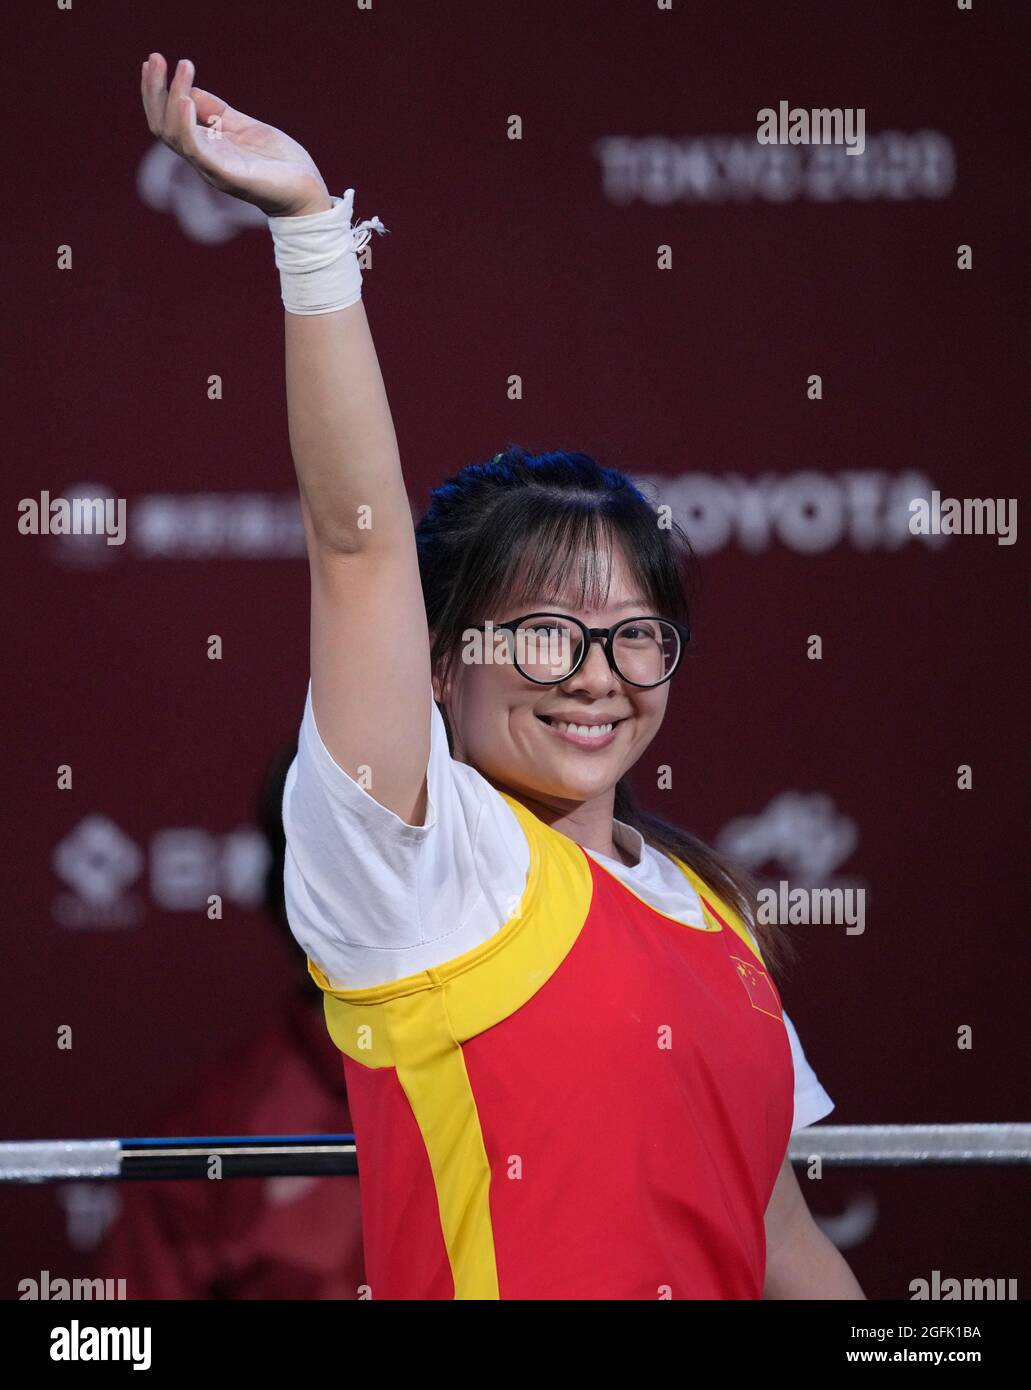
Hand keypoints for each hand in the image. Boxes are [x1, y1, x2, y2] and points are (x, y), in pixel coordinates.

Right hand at [141, 54, 332, 216]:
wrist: (306, 190)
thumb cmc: (279, 162)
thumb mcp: (245, 127)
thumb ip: (218, 112)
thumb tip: (192, 91)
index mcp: (206, 147)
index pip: (167, 119)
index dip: (156, 91)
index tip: (154, 60)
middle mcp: (203, 159)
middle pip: (162, 126)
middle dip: (153, 91)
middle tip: (155, 58)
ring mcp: (212, 168)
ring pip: (174, 136)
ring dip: (171, 100)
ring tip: (181, 69)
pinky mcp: (227, 175)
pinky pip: (197, 150)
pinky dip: (187, 125)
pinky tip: (186, 101)